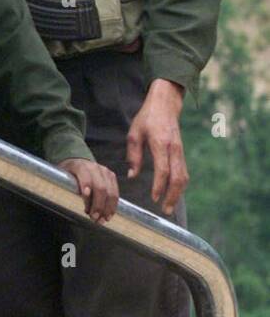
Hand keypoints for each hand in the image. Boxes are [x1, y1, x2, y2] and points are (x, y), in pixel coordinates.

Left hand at [59, 157, 118, 222]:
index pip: (86, 178)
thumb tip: (75, 205)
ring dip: (107, 209)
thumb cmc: (69, 173)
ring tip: (101, 219)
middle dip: (98, 205)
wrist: (78, 163)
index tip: (86, 201)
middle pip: (101, 188)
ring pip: (111, 192)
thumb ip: (70, 188)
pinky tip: (108, 215)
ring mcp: (105, 171)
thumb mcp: (64, 177)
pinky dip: (112, 206)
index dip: (87, 189)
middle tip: (94, 217)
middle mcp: (94, 167)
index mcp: (80, 166)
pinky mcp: (112, 176)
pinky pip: (115, 193)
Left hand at [126, 77, 187, 215]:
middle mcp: (174, 149)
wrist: (165, 105)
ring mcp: (180, 151)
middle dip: (173, 196)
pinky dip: (179, 185)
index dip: (159, 185)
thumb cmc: (147, 118)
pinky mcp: (182, 153)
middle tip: (166, 210)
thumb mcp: (134, 133)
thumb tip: (132, 175)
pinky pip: (183, 172)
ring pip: (184, 177)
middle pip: (178, 178)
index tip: (154, 198)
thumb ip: (134, 155)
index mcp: (160, 143)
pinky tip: (172, 193)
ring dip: (178, 193)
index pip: (163, 169)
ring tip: (169, 206)